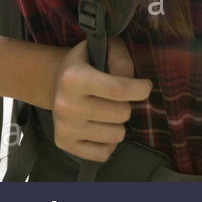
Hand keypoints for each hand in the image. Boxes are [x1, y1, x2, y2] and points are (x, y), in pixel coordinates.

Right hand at [49, 37, 151, 162]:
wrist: (56, 81)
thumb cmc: (87, 63)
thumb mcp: (103, 48)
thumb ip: (121, 59)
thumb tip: (132, 82)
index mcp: (74, 78)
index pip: (117, 89)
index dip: (140, 89)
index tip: (145, 86)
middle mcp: (66, 105)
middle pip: (121, 114)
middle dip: (126, 105)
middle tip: (117, 98)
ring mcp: (64, 127)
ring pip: (116, 135)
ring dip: (118, 124)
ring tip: (107, 112)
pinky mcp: (64, 144)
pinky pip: (104, 154)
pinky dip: (109, 142)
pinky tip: (100, 127)